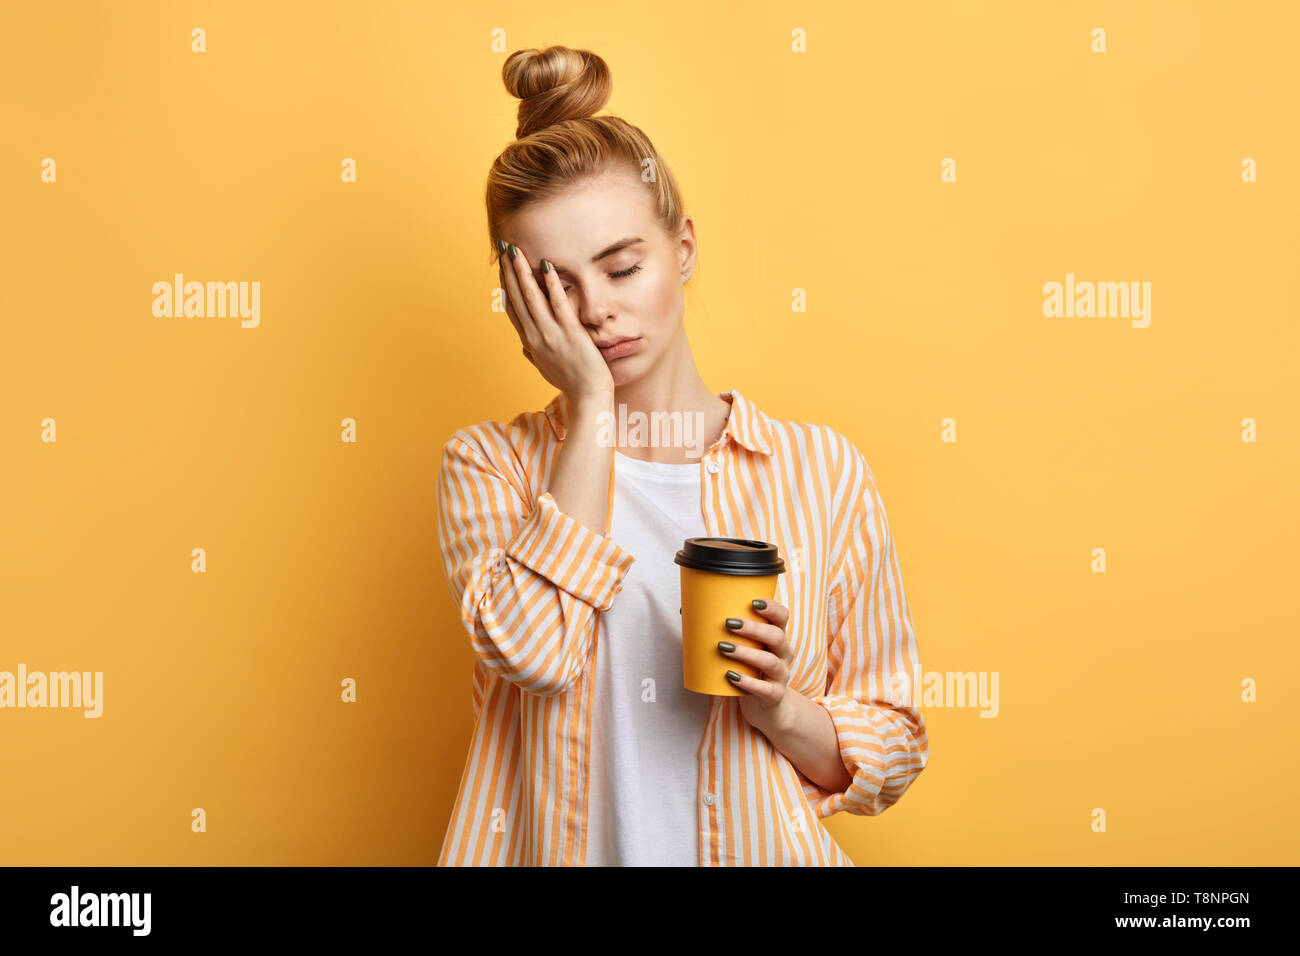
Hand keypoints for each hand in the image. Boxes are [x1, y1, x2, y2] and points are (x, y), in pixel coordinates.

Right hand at [496, 239, 613, 400]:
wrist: (588, 397)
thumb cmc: (570, 383)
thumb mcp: (546, 369)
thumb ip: (533, 354)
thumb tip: (523, 347)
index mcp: (530, 342)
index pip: (512, 308)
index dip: (505, 284)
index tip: (502, 266)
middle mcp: (535, 336)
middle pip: (517, 298)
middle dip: (509, 271)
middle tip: (504, 247)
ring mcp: (551, 334)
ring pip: (531, 297)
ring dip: (522, 272)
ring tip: (516, 251)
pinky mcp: (570, 333)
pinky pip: (558, 304)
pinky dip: (551, 284)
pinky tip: (547, 265)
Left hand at [719, 599, 795, 732]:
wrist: (767, 707)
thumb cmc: (750, 670)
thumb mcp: (746, 650)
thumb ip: (726, 633)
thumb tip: (686, 611)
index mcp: (777, 638)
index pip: (782, 617)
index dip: (771, 607)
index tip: (752, 601)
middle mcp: (783, 654)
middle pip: (776, 636)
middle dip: (753, 628)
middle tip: (729, 623)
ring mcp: (780, 675)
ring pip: (769, 661)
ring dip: (746, 653)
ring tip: (723, 648)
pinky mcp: (774, 695)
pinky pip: (764, 689)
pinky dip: (747, 681)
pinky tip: (731, 675)